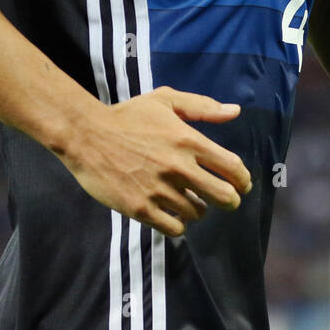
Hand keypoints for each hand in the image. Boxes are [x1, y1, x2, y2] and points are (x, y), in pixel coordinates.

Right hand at [59, 85, 251, 237]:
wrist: (86, 134)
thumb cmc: (128, 116)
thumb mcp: (165, 100)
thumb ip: (202, 107)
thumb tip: (236, 112)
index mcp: (188, 140)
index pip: (232, 167)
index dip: (243, 180)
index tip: (242, 185)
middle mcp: (178, 167)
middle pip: (223, 197)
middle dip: (230, 201)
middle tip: (224, 201)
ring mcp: (159, 190)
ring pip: (197, 213)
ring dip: (198, 210)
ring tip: (189, 202)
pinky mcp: (140, 209)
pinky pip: (174, 229)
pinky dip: (178, 225)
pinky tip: (172, 215)